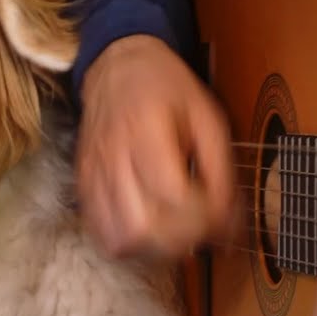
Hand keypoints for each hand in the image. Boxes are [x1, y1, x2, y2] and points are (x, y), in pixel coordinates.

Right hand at [76, 35, 236, 259]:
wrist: (118, 67)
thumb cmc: (167, 89)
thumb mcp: (208, 117)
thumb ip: (222, 170)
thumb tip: (232, 223)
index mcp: (147, 130)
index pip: (171, 193)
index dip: (201, 215)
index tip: (218, 213)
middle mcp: (114, 156)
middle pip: (140, 226)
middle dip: (178, 240)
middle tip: (198, 229)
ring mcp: (94, 174)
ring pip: (117, 238)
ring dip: (152, 248)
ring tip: (173, 234)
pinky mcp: (84, 184)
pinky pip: (99, 231)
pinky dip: (126, 243)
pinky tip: (147, 231)